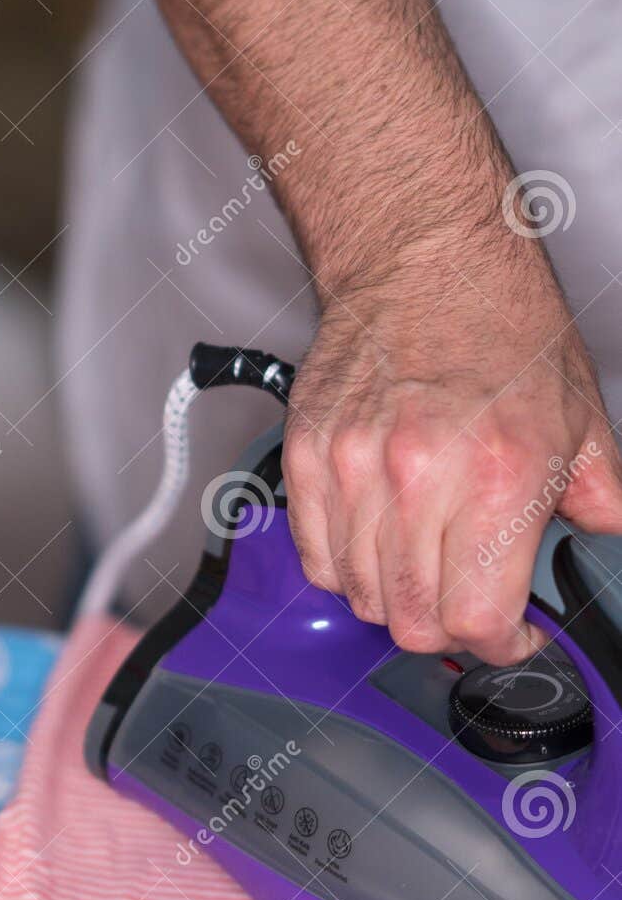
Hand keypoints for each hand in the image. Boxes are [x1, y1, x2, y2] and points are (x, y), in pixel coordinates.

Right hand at [282, 237, 621, 665]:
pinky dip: (345, 566)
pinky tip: (378, 538)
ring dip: (396, 596)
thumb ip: (601, 503)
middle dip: (448, 628)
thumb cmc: (499, 325)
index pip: (478, 620)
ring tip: (423, 559)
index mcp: (498, 474)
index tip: (510, 635)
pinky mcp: (307, 456)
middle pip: (413, 621)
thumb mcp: (580, 420)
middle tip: (467, 599)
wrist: (424, 255)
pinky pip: (316, 557)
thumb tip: (603, 553)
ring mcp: (353, 467)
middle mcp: (420, 476)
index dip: (501, 645)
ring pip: (361, 596)